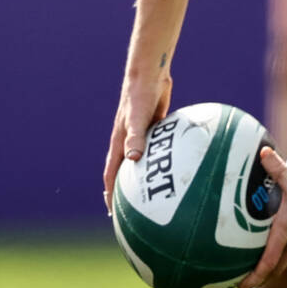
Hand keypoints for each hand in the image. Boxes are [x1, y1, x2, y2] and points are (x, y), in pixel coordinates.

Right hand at [102, 69, 172, 213]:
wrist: (149, 74)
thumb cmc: (139, 94)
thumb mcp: (137, 116)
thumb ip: (135, 137)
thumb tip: (133, 160)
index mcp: (119, 143)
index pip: (111, 174)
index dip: (111, 194)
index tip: (113, 213)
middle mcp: (128, 143)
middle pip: (124, 173)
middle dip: (125, 193)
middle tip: (132, 213)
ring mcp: (141, 137)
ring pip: (141, 164)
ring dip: (144, 179)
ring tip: (153, 197)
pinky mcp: (154, 130)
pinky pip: (157, 151)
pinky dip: (161, 162)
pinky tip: (175, 171)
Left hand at [238, 146, 286, 287]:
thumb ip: (277, 168)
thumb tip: (263, 151)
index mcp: (284, 234)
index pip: (267, 262)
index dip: (254, 276)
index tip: (240, 286)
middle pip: (272, 270)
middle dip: (256, 280)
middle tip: (239, 284)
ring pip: (280, 263)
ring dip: (266, 269)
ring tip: (250, 271)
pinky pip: (286, 254)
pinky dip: (275, 258)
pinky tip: (268, 249)